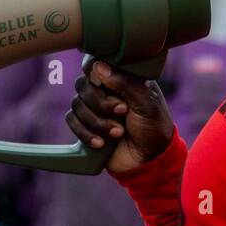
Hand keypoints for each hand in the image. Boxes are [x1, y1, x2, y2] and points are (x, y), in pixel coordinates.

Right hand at [67, 56, 174, 173]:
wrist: (150, 159)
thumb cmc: (153, 126)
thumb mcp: (146, 102)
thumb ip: (124, 83)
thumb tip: (98, 67)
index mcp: (120, 79)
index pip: (96, 66)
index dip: (96, 75)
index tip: (105, 85)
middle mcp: (105, 91)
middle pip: (83, 86)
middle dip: (101, 103)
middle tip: (122, 112)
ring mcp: (94, 109)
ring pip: (76, 105)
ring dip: (97, 122)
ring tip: (118, 132)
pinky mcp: (86, 127)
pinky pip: (72, 122)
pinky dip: (85, 133)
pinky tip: (101, 143)